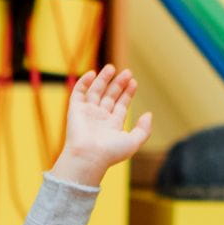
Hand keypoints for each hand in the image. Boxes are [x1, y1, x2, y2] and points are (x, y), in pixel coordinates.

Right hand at [49, 65, 151, 187]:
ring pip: (96, 92)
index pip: (121, 105)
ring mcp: (87, 113)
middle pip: (110, 96)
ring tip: (112, 67)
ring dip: (103, 79)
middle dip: (118, 84)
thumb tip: (148, 114)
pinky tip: (93, 73)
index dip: (127, 93)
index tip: (134, 82)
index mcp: (112, 125)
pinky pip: (78, 93)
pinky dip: (84, 82)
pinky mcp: (75, 110)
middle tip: (128, 72)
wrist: (88, 157)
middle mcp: (100, 118)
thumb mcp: (134, 141)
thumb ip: (144, 129)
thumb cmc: (110, 153)